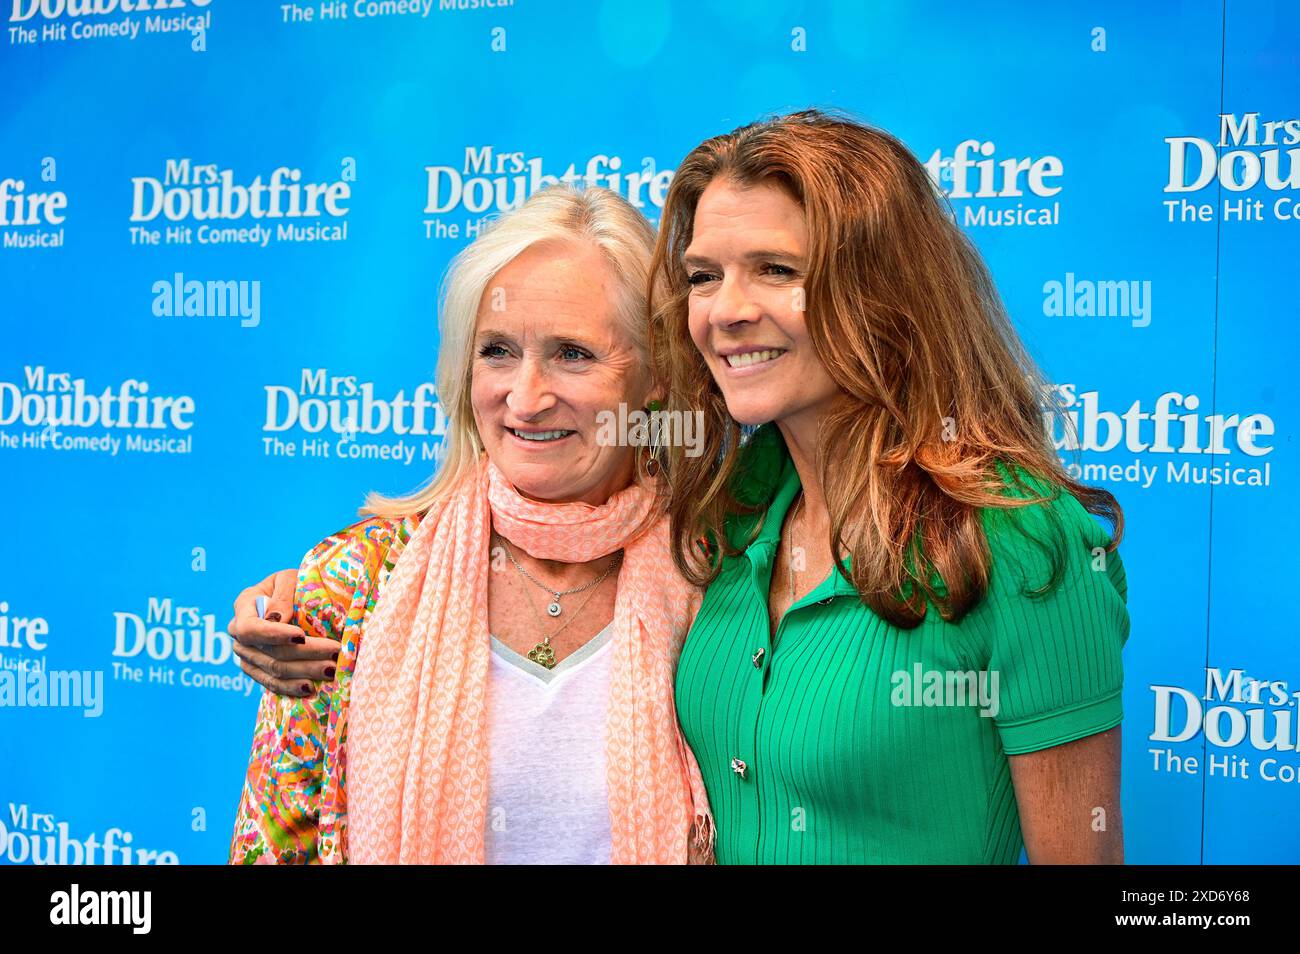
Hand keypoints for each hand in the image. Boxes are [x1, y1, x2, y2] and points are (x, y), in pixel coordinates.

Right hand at [227, 569, 338, 697]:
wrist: (293, 599)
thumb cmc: (293, 584)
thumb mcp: (289, 579)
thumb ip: (283, 594)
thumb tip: (276, 619)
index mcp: (244, 606)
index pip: (251, 628)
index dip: (274, 635)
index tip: (301, 635)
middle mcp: (240, 635)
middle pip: (269, 652)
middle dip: (305, 654)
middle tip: (334, 653)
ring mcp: (247, 656)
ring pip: (274, 671)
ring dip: (304, 672)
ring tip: (332, 670)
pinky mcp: (258, 671)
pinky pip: (272, 684)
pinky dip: (292, 687)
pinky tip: (311, 687)